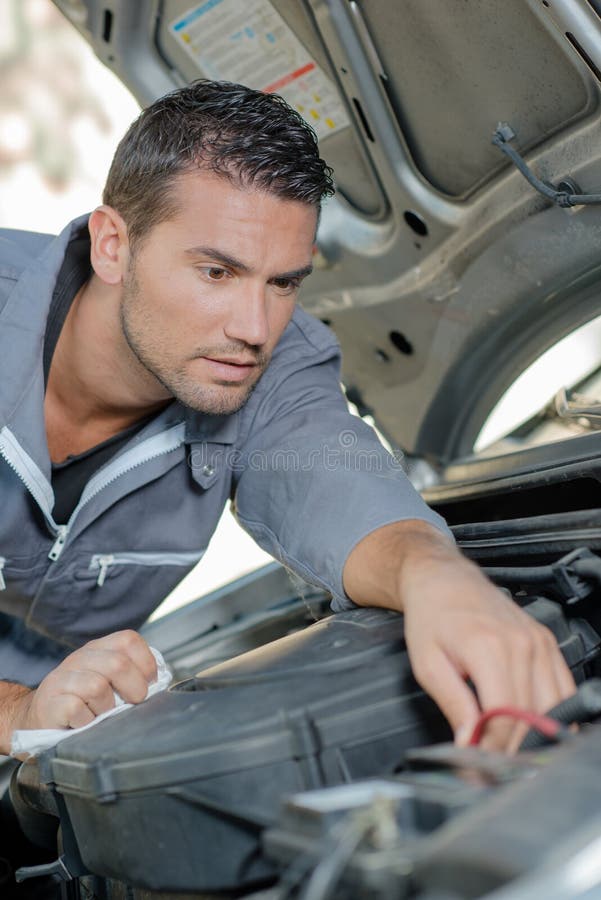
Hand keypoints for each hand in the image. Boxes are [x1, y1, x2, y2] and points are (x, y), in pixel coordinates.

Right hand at [10, 630, 156, 734]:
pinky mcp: (49, 703)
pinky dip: (87, 721)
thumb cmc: (78, 704)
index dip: (146, 662)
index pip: (128, 640)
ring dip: (107, 708)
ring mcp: (61, 679)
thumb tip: (157, 685)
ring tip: (102, 715)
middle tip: (133, 703)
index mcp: (97, 650)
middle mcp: (79, 659)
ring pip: (97, 686)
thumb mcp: (105, 682)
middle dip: (134, 688)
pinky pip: (76, 709)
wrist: (36, 721)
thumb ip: (128, 677)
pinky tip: (84, 724)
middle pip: (117, 663)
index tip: (149, 684)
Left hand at [343, 519, 576, 752]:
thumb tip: (470, 742)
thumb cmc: (432, 615)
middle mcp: (521, 644)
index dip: (494, 748)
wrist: (444, 579)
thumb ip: (454, 704)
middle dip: (512, 748)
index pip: (505, 716)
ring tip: (510, 749)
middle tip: (492, 764)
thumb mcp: (428, 664)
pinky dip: (554, 713)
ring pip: (553, 706)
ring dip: (535, 734)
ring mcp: (538, 642)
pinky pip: (563, 687)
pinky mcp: (546, 643)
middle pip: (531, 716)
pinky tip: (535, 727)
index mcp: (489, 648)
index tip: (478, 764)